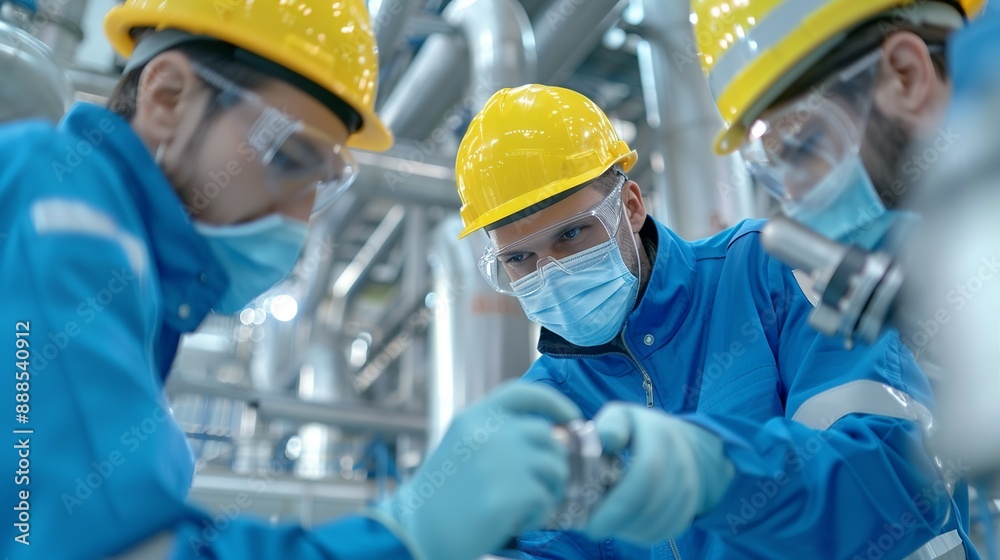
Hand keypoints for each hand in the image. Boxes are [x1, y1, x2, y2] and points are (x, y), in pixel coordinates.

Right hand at [382, 382, 581, 559]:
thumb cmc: (444, 495)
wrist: (418, 531)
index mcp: (475, 415)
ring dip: (551, 489)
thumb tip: (552, 434)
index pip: (524, 392)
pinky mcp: (510, 493)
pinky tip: (518, 521)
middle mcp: (489, 431)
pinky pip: (546, 499)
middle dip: (555, 461)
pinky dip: (539, 514)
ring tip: (530, 506)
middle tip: (546, 485)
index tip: (570, 419)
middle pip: (548, 434)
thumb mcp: (463, 445)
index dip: (554, 402)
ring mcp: (501, 460)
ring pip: (555, 467)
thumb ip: (499, 433)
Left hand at [583, 403, 733, 543]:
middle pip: (651, 503)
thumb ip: (611, 425)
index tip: (591, 518)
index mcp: (661, 436)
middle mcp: (681, 463)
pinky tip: (621, 523)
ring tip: (604, 520)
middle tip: (591, 526)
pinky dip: (638, 534)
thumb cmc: (637, 431)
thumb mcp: (622, 417)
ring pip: (657, 522)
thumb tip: (604, 439)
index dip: (619, 501)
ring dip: (626, 528)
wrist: (680, 444)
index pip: (646, 473)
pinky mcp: (688, 510)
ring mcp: (688, 489)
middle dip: (617, 520)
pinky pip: (662, 531)